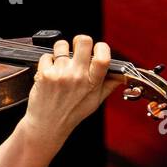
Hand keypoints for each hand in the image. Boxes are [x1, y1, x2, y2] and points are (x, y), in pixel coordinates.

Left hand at [19, 35, 124, 151]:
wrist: (46, 125)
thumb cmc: (71, 114)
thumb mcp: (95, 102)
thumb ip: (108, 85)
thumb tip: (121, 74)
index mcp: (92, 83)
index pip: (103, 57)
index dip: (101, 47)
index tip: (97, 49)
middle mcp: (78, 77)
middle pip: (83, 41)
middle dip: (80, 41)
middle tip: (77, 49)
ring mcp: (61, 74)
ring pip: (62, 45)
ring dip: (61, 51)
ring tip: (61, 63)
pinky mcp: (45, 74)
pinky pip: (46, 56)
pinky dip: (47, 61)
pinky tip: (49, 72)